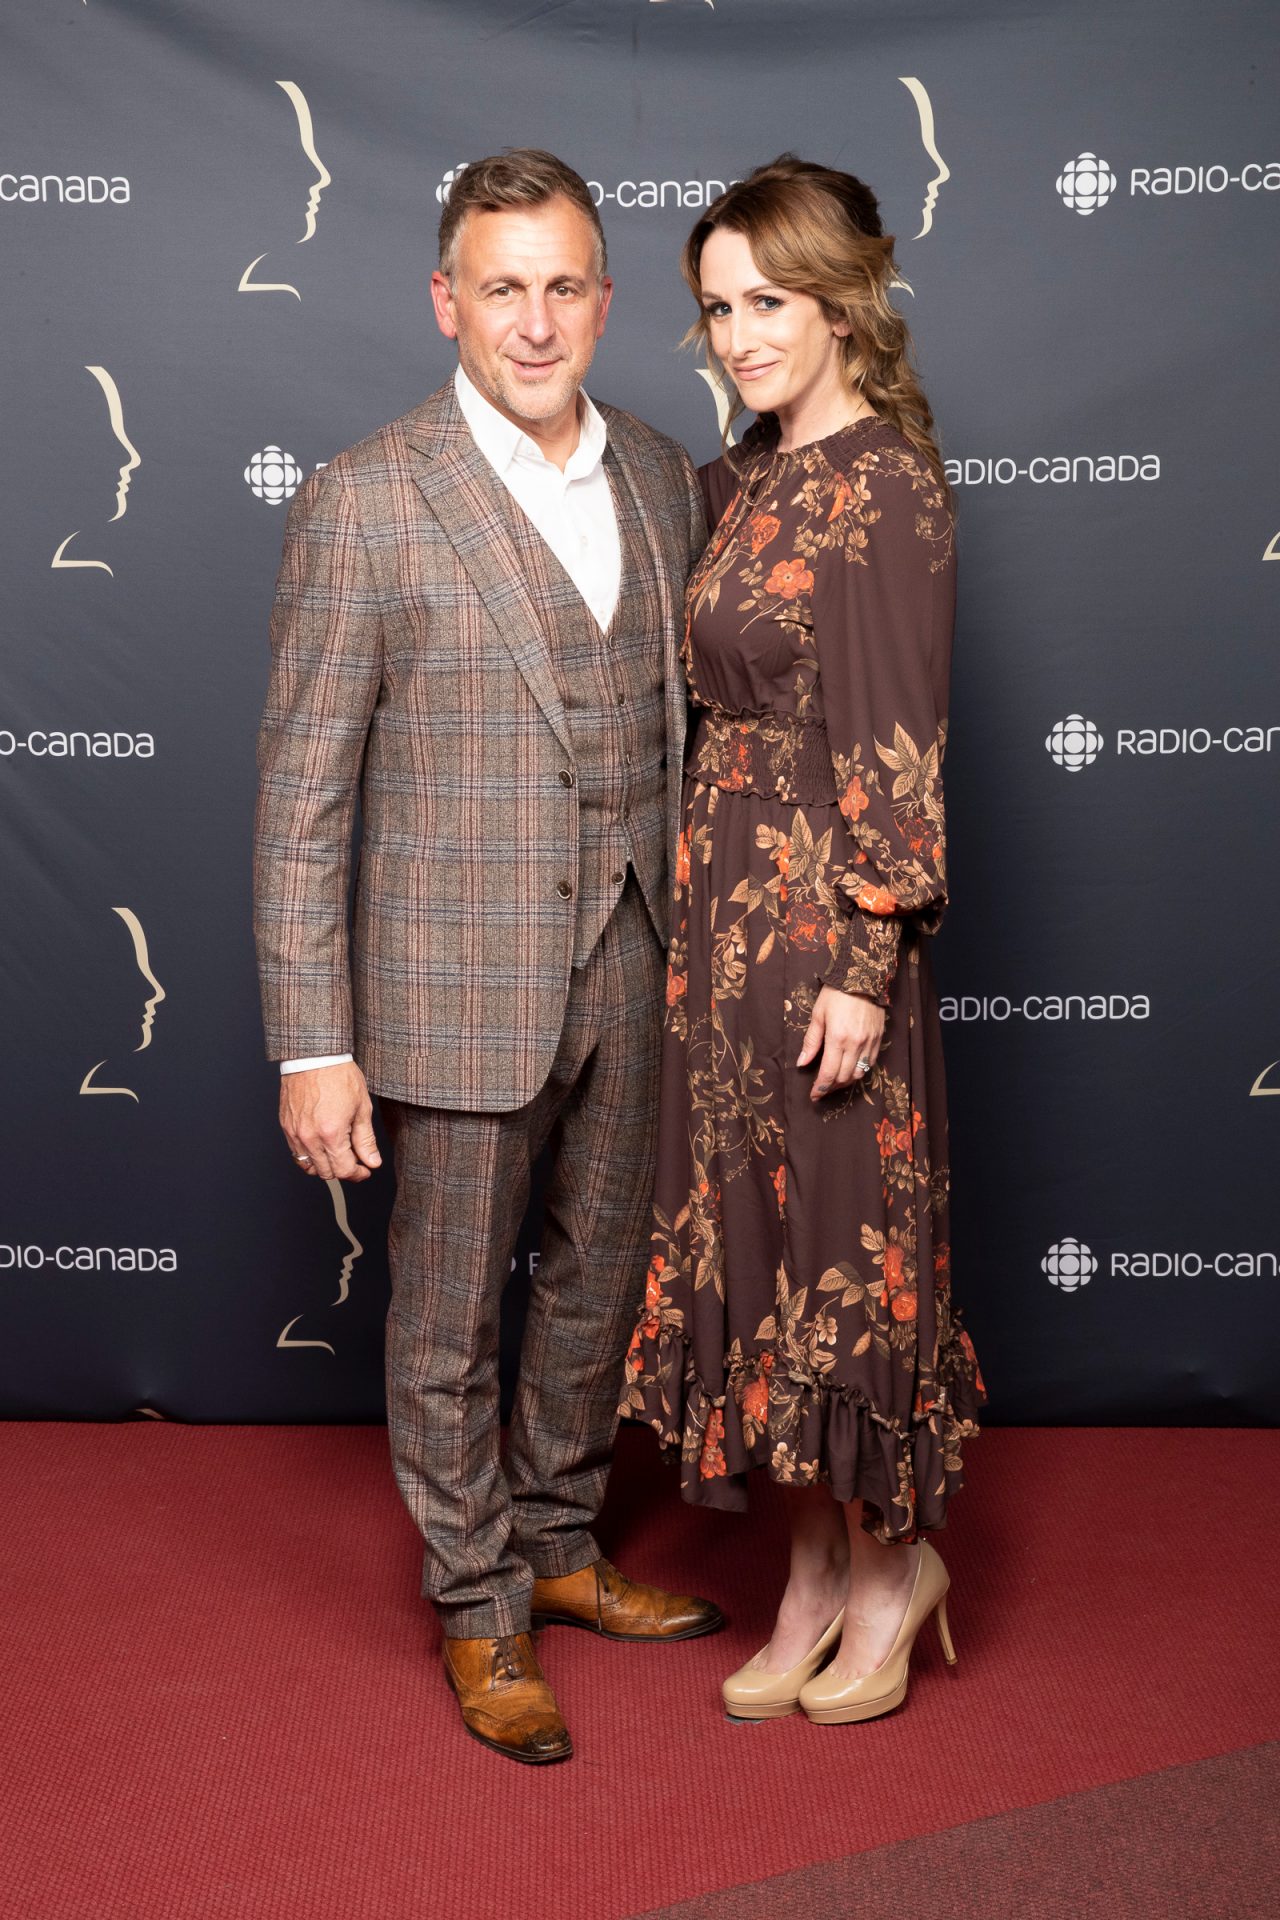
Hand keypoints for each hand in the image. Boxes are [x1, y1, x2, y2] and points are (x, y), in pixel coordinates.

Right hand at [280, 1062, 381, 1181]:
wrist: (314, 1056)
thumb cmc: (338, 1075)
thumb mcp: (362, 1108)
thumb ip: (366, 1140)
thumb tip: (372, 1161)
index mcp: (331, 1134)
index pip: (344, 1170)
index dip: (358, 1174)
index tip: (365, 1170)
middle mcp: (309, 1137)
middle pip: (326, 1173)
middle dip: (344, 1171)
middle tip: (355, 1161)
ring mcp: (294, 1133)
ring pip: (309, 1167)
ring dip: (325, 1166)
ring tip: (338, 1153)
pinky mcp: (286, 1127)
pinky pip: (296, 1153)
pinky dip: (309, 1156)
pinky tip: (321, 1146)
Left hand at [797, 987, 884, 1101]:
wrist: (863, 977)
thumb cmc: (836, 994)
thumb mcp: (818, 1015)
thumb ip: (811, 1041)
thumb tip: (802, 1062)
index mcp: (838, 1038)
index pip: (829, 1073)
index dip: (820, 1088)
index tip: (813, 1095)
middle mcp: (856, 1044)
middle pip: (844, 1077)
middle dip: (831, 1087)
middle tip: (821, 1089)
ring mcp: (870, 1042)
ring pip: (859, 1073)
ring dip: (846, 1082)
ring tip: (835, 1082)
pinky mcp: (879, 1039)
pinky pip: (871, 1063)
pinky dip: (859, 1071)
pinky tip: (850, 1070)